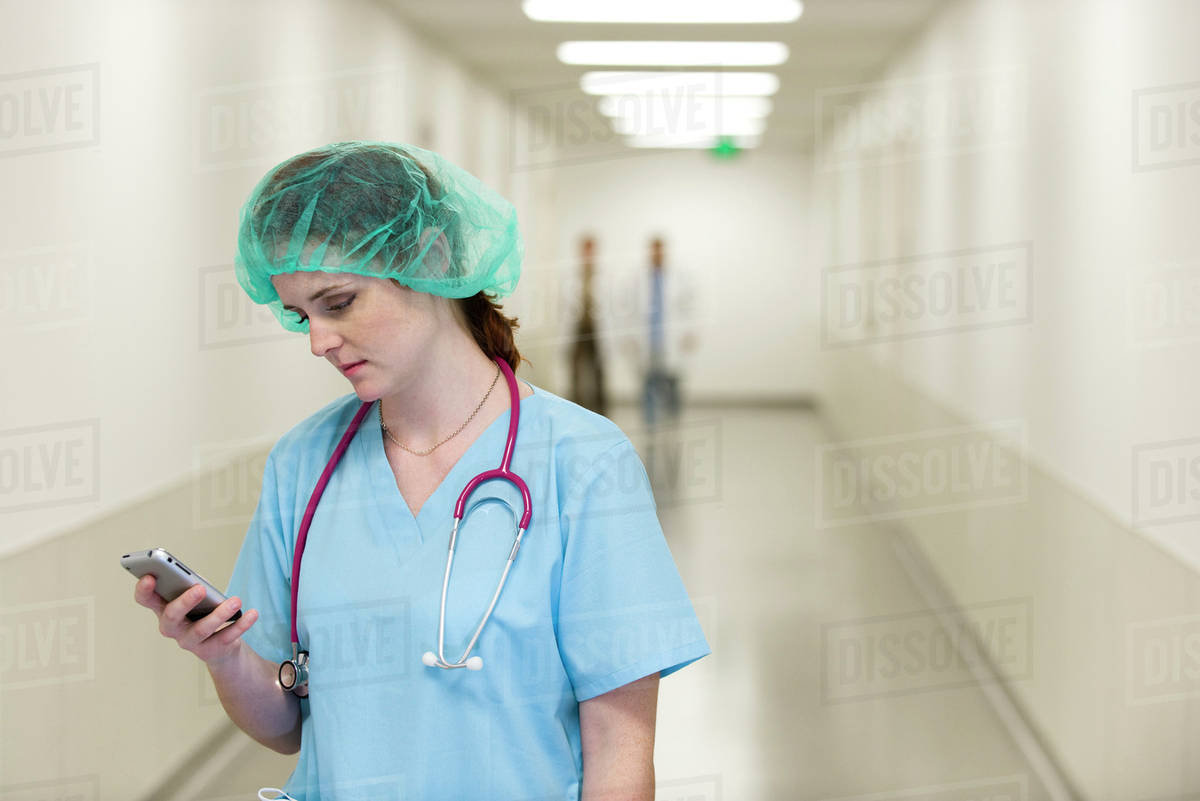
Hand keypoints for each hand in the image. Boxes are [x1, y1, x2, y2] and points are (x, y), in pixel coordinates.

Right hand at [134, 574, 257, 667]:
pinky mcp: (210, 651)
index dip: (144, 590)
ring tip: (236, 601)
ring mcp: (190, 642)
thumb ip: (191, 586)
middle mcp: (172, 628)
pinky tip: (253, 614)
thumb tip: (196, 583)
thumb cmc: (203, 610)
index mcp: (163, 609)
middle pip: (172, 617)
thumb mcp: (196, 595)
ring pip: (201, 630)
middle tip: (200, 588)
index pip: (146, 600)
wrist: (220, 646)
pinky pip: (226, 638)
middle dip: (184, 602)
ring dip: (219, 615)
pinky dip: (241, 625)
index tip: (150, 576)